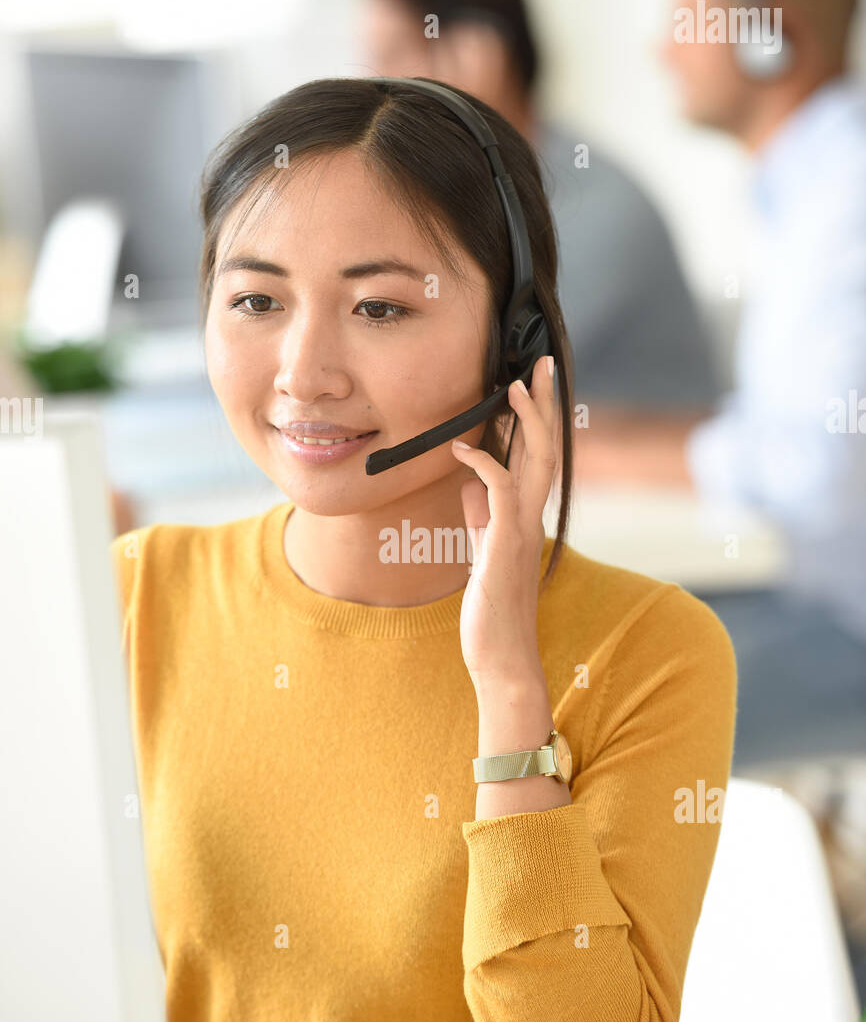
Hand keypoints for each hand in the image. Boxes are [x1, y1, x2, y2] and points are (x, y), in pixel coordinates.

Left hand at [451, 354, 557, 686]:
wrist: (502, 657)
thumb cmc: (492, 612)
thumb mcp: (482, 553)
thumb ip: (481, 518)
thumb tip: (471, 485)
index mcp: (526, 518)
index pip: (537, 456)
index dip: (537, 418)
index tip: (531, 383)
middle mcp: (532, 519)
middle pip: (546, 448)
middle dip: (544, 404)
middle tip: (540, 363)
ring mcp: (522, 531)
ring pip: (534, 463)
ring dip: (526, 422)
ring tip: (515, 387)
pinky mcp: (505, 545)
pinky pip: (501, 492)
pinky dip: (483, 464)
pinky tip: (460, 448)